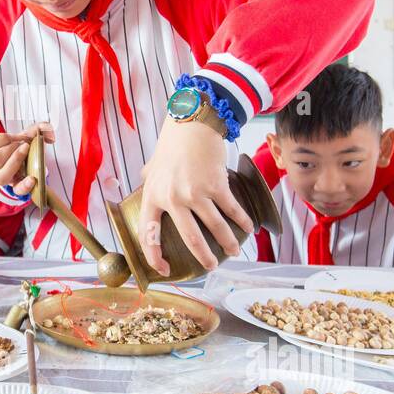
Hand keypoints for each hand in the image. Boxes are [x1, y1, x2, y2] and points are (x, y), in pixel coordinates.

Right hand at [0, 122, 53, 197]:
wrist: (34, 163)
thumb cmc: (26, 147)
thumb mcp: (29, 134)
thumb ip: (37, 127)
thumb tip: (45, 127)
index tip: (15, 136)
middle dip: (10, 149)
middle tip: (25, 144)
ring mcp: (7, 178)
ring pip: (1, 177)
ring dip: (15, 162)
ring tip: (27, 152)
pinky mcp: (18, 187)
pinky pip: (17, 190)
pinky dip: (25, 185)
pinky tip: (32, 178)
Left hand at [138, 115, 251, 274]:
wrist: (191, 124)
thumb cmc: (171, 145)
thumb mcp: (152, 167)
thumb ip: (149, 181)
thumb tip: (146, 186)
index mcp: (153, 197)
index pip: (149, 234)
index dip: (154, 256)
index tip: (163, 269)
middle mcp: (172, 198)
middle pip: (189, 238)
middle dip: (203, 256)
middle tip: (211, 266)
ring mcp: (195, 193)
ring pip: (214, 227)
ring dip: (227, 242)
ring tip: (233, 252)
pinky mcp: (215, 185)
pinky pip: (231, 209)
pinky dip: (241, 220)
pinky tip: (247, 228)